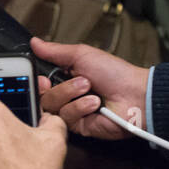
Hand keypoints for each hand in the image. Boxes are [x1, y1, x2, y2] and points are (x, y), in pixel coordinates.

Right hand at [32, 36, 148, 138]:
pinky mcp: (77, 126)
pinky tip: (94, 104)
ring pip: (52, 107)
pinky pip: (65, 118)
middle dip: (60, 88)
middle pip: (42, 95)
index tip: (45, 78)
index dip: (39, 80)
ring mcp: (71, 111)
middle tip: (77, 82)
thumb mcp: (82, 54)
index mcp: (65, 76)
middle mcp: (66, 95)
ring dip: (72, 96)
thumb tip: (34, 42)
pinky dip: (80, 108)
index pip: (39, 81)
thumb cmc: (115, 74)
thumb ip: (54, 50)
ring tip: (91, 90)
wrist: (135, 95)